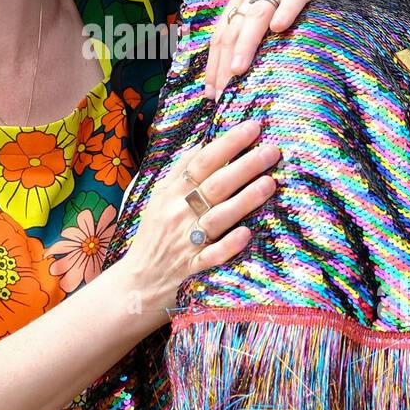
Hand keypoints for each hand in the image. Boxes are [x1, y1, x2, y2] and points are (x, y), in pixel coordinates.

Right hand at [122, 119, 279, 320]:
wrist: (137, 282)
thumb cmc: (154, 235)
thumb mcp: (159, 198)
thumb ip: (180, 172)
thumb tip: (203, 142)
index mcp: (171, 193)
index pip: (201, 162)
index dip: (227, 144)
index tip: (252, 127)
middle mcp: (178, 214)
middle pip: (215, 185)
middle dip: (244, 166)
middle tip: (273, 150)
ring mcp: (186, 242)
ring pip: (218, 217)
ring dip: (244, 200)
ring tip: (270, 183)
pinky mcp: (192, 268)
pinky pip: (212, 256)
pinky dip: (228, 245)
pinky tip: (246, 233)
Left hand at [206, 0, 382, 97]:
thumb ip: (260, 14)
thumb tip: (246, 50)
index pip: (222, 32)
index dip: (213, 63)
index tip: (209, 91)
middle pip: (233, 29)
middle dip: (223, 64)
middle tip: (219, 93)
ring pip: (256, 15)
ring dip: (245, 44)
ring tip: (238, 70)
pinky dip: (284, 12)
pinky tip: (278, 29)